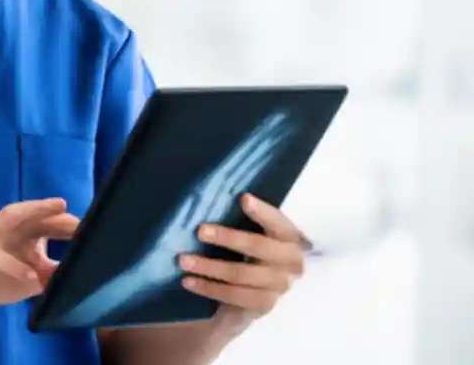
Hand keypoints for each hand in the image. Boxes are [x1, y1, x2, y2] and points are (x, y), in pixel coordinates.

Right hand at [0, 197, 79, 318]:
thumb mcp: (29, 281)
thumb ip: (51, 275)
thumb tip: (81, 273)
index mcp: (22, 235)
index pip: (48, 223)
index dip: (69, 223)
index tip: (95, 227)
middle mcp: (7, 231)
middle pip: (34, 215)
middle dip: (57, 214)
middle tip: (82, 220)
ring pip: (11, 218)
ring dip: (35, 213)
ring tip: (60, 211)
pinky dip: (14, 266)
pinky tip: (31, 277)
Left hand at [51, 110, 292, 327]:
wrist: (238, 293)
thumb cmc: (235, 246)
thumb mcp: (236, 223)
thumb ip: (227, 204)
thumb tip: (190, 166)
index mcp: (289, 235)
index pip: (280, 222)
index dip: (263, 212)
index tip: (241, 197)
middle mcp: (291, 261)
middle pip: (261, 249)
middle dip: (229, 238)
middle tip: (200, 230)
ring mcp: (279, 287)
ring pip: (244, 277)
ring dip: (210, 267)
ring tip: (182, 259)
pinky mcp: (263, 308)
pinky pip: (235, 299)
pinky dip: (210, 289)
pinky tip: (187, 281)